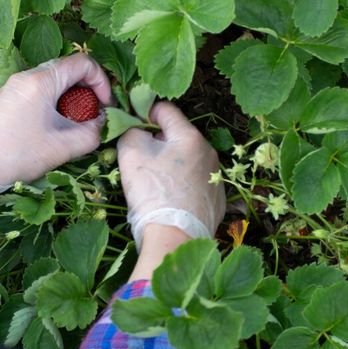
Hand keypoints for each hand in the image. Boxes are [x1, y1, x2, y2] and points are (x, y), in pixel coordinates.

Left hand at [0, 54, 111, 205]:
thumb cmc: (17, 155)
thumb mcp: (63, 147)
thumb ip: (92, 133)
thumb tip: (102, 124)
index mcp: (41, 81)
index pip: (83, 63)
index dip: (102, 82)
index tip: (105, 106)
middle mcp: (27, 77)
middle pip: (68, 70)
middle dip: (87, 91)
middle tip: (93, 116)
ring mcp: (15, 87)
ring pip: (53, 82)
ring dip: (71, 99)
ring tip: (76, 125)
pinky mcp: (7, 100)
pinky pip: (38, 92)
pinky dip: (54, 104)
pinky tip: (55, 128)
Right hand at [118, 101, 224, 248]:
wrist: (175, 238)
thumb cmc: (152, 192)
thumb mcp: (131, 154)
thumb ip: (132, 132)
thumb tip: (138, 130)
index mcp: (190, 136)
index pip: (166, 110)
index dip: (145, 113)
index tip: (133, 125)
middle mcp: (209, 152)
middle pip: (178, 136)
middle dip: (158, 142)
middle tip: (140, 158)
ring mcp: (215, 177)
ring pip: (187, 160)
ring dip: (171, 164)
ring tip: (155, 182)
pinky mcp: (216, 199)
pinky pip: (195, 182)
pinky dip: (182, 184)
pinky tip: (170, 199)